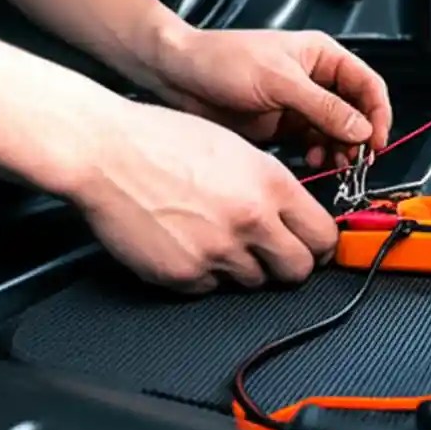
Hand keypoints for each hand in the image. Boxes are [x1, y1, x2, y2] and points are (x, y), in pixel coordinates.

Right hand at [63, 98, 337, 293]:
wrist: (106, 152)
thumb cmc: (163, 141)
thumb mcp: (236, 148)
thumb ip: (271, 186)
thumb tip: (295, 213)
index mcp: (270, 185)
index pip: (324, 236)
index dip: (321, 244)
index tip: (314, 246)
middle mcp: (250, 221)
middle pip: (299, 270)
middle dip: (290, 264)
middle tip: (274, 252)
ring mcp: (218, 252)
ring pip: (254, 282)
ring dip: (243, 266)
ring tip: (216, 235)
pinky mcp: (184, 275)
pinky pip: (211, 288)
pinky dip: (205, 273)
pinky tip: (188, 241)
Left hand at [150, 26, 391, 168]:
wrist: (180, 75)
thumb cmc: (223, 60)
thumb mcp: (279, 82)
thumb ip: (323, 107)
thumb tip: (361, 128)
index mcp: (321, 56)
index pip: (367, 84)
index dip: (378, 113)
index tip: (376, 141)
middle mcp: (316, 80)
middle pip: (355, 112)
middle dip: (359, 137)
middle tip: (356, 160)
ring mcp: (300, 104)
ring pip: (336, 132)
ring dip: (339, 149)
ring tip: (333, 163)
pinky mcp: (284, 125)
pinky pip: (313, 143)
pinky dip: (318, 154)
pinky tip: (312, 161)